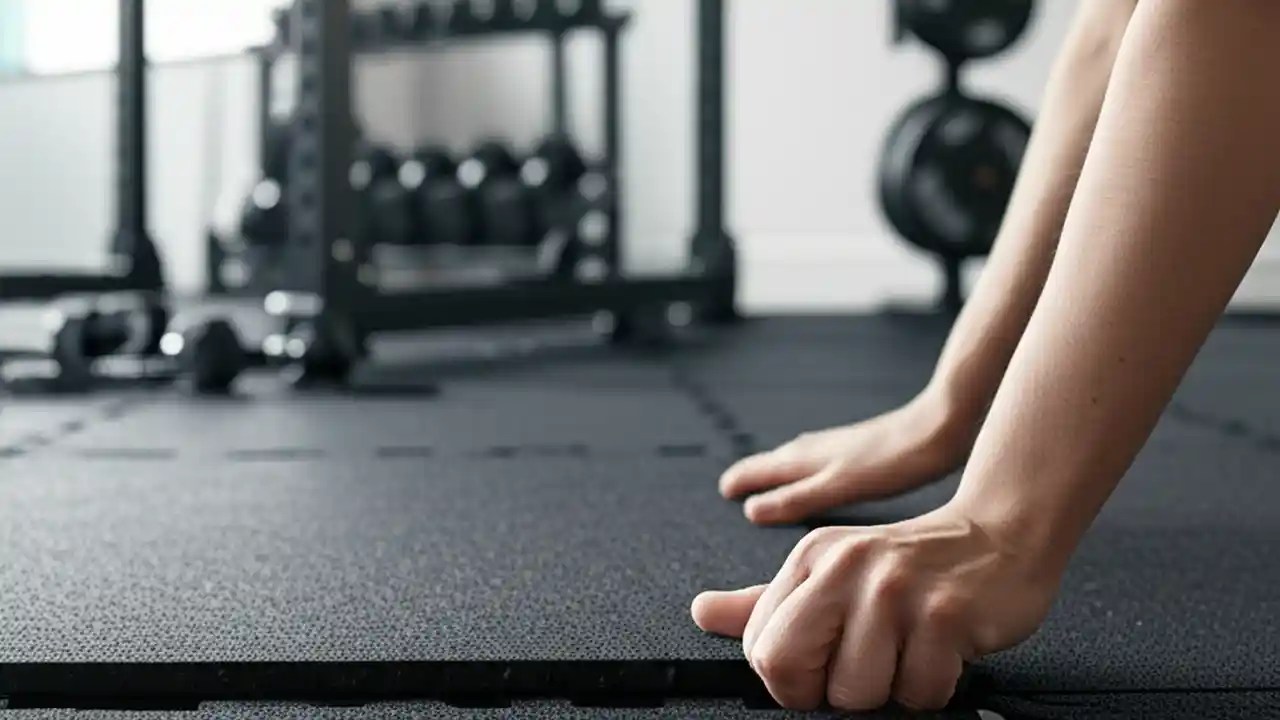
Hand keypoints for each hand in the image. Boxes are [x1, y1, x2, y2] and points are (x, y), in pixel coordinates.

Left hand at [690, 507, 1059, 710]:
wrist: (1001, 534)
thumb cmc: (912, 562)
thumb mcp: (829, 569)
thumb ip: (764, 601)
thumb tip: (702, 613)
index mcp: (810, 558)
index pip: (763, 649)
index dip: (793, 679)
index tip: (825, 667)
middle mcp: (846, 567)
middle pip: (793, 672)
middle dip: (829, 692)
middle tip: (866, 668)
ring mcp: (896, 590)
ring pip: (859, 694)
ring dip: (890, 691)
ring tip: (909, 652)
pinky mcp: (945, 615)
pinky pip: (920, 693)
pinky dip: (933, 688)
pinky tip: (942, 653)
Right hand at [719, 390, 974, 524]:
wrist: (940, 429)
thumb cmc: (893, 462)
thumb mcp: (840, 487)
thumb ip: (797, 498)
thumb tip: (751, 510)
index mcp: (810, 458)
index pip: (765, 469)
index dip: (745, 479)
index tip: (725, 489)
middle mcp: (821, 448)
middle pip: (778, 460)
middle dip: (757, 471)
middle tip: (736, 481)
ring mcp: (843, 445)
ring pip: (800, 455)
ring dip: (781, 465)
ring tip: (773, 470)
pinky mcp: (865, 447)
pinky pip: (822, 455)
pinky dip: (808, 463)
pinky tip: (827, 464)